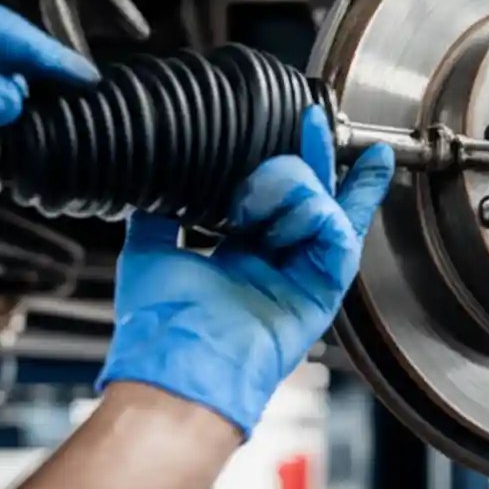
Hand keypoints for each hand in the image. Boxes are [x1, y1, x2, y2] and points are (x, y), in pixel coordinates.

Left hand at [97, 107, 394, 434]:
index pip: (276, 200)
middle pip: (316, 199)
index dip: (286, 163)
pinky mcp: (323, 293)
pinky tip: (298, 213)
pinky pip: (339, 238)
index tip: (291, 127)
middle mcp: (278, 265)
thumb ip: (155, 216)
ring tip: (268, 194)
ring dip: (301, 188)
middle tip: (317, 121)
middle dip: (320, 157)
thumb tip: (150, 186)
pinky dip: (320, 216)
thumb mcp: (149, 252)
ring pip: (327, 211)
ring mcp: (304, 278)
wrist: (178, 366)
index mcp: (242, 257)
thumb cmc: (161, 327)